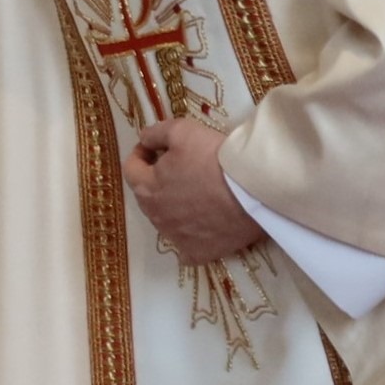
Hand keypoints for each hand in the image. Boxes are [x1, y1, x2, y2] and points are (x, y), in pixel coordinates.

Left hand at [121, 119, 263, 265]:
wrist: (253, 191)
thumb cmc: (214, 158)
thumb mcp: (182, 131)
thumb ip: (156, 133)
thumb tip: (144, 140)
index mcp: (146, 188)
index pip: (131, 169)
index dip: (141, 154)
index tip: (155, 148)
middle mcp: (155, 217)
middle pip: (148, 196)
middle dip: (157, 181)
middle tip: (181, 168)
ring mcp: (176, 238)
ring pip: (167, 220)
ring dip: (174, 207)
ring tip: (197, 194)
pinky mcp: (198, 253)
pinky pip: (187, 248)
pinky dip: (191, 237)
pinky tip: (203, 227)